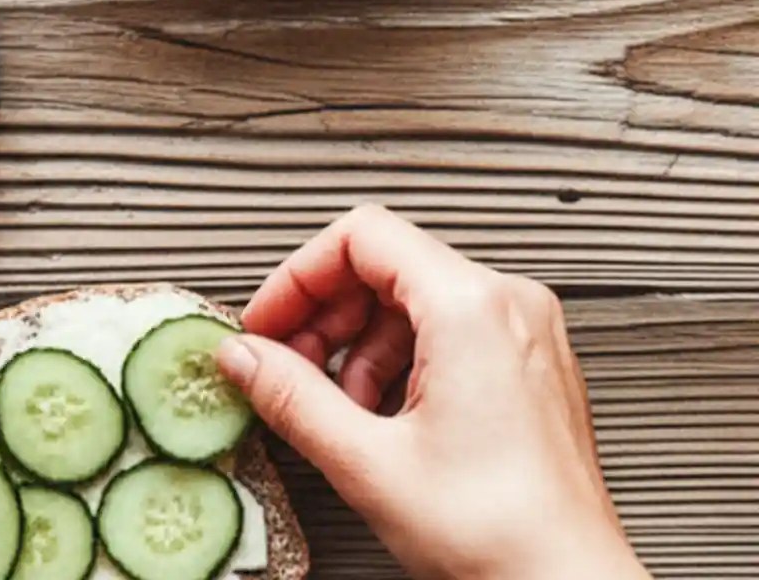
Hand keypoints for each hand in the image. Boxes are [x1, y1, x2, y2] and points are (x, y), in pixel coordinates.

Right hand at [217, 205, 651, 579]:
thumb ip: (291, 395)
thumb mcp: (367, 461)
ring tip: (333, 408)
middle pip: (386, 265)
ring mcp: (525, 335)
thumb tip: (243, 356)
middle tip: (283, 367)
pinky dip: (397, 364)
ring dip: (357, 346)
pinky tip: (376, 419)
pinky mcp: (527, 368)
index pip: (361, 236)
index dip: (298, 276)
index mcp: (473, 308)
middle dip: (323, 316)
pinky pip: (446, 334)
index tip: (266, 322)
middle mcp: (509, 306)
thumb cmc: (499, 533)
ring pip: (413, 302)